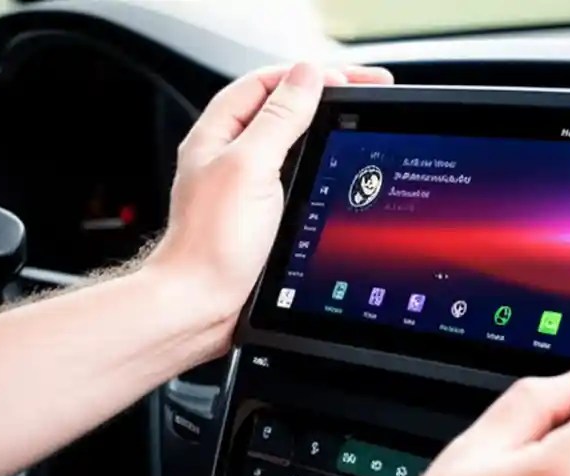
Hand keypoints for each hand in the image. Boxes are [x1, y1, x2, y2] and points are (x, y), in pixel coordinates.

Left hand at [142, 62, 392, 354]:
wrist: (202, 305)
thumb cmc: (212, 244)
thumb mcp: (250, 167)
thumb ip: (279, 119)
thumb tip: (308, 77)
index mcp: (218, 134)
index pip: (267, 84)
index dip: (310, 76)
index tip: (352, 79)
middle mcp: (230, 156)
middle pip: (280, 109)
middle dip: (322, 97)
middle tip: (366, 95)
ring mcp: (246, 186)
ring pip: (290, 143)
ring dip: (322, 131)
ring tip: (356, 125)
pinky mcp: (261, 216)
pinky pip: (295, 177)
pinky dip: (319, 167)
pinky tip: (337, 174)